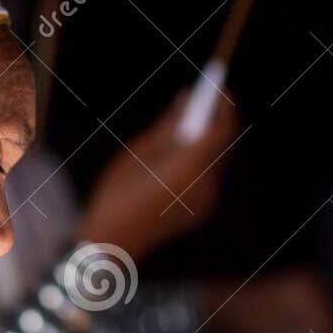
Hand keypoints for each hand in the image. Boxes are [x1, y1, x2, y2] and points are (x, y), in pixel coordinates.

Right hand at [79, 89, 238, 259]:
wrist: (110, 247)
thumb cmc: (114, 197)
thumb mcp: (136, 155)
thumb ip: (166, 126)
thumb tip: (186, 99)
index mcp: (188, 170)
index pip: (220, 129)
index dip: (222, 104)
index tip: (217, 85)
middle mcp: (204, 187)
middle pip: (223, 145)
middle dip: (217, 120)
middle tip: (206, 98)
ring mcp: (205, 203)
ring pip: (216, 161)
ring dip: (208, 139)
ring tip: (188, 122)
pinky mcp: (200, 211)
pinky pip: (208, 177)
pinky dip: (201, 159)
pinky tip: (181, 151)